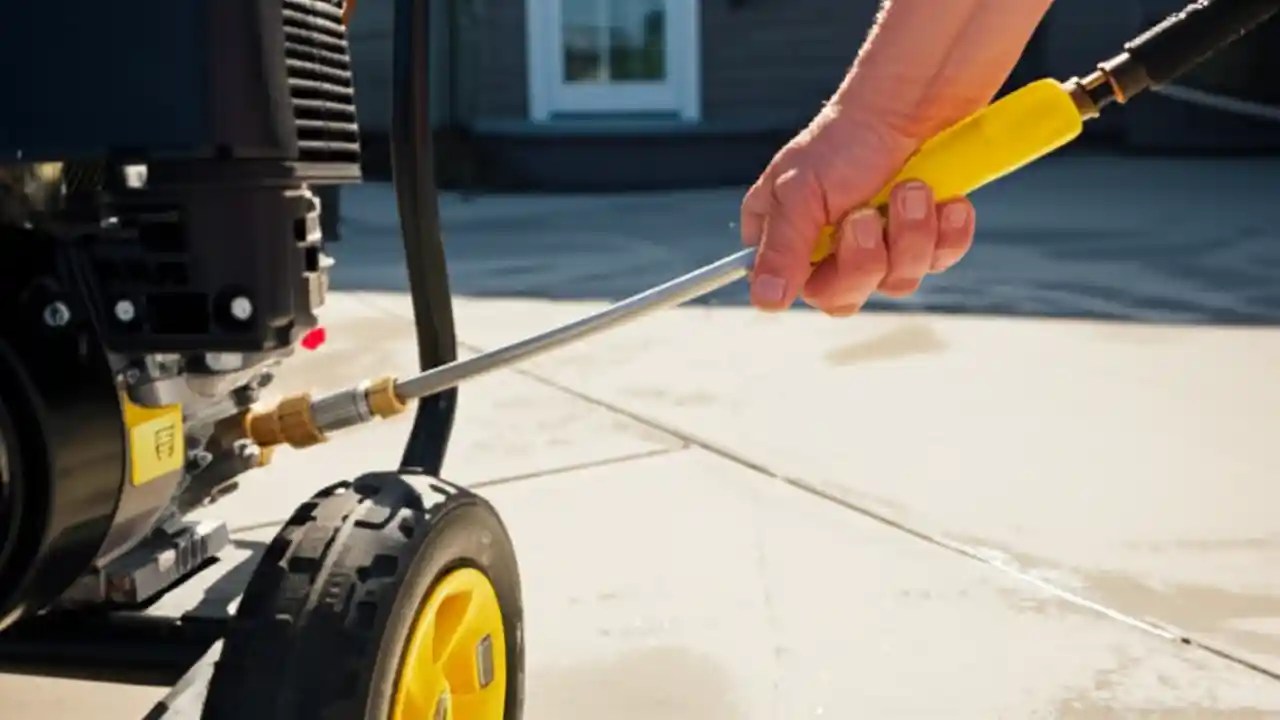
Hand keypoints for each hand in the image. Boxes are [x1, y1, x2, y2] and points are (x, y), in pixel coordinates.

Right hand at [740, 107, 975, 315]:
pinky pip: (939, 261)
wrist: (915, 100)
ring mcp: (880, 246)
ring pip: (897, 282)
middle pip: (845, 297)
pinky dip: (947, 232)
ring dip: (910, 234)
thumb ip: (780, 249)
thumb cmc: (848, 136)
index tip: (836, 244)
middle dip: (866, 258)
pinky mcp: (925, 239)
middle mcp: (829, 247)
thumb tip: (764, 300)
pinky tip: (946, 200)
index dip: (819, 280)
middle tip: (867, 214)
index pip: (789, 291)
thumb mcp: (800, 191)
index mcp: (785, 234)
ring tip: (912, 188)